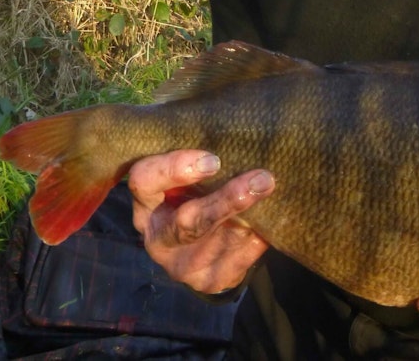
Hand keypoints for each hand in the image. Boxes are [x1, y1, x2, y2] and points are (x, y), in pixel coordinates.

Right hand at [128, 150, 272, 294]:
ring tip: (273, 197)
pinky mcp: (208, 280)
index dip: (175, 170)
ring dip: (251, 219)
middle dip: (226, 201)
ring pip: (220, 242)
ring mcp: (182, 264)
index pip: (145, 181)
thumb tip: (241, 138)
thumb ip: (201, 161)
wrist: (204, 244)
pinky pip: (239, 260)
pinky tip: (270, 221)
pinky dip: (258, 238)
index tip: (213, 160)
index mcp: (147, 202)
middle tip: (262, 179)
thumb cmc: (196, 191)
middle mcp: (158, 237)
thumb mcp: (189, 176)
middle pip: (187, 222)